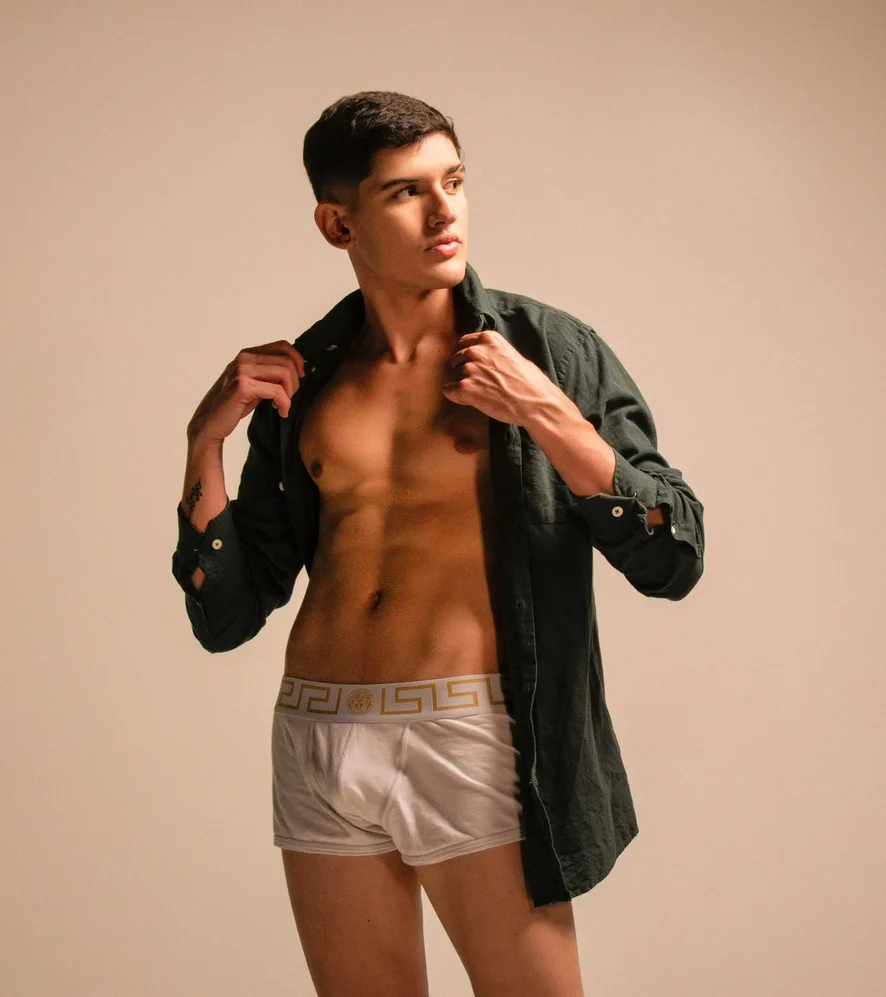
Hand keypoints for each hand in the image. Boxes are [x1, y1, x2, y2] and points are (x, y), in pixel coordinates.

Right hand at [187, 339, 305, 444]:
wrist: (210, 422)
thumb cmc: (234, 405)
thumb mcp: (255, 384)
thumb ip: (269, 373)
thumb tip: (298, 369)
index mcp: (248, 354)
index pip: (283, 346)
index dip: (298, 360)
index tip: (301, 377)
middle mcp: (245, 358)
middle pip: (287, 360)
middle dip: (295, 382)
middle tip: (289, 398)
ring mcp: (243, 370)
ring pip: (285, 373)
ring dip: (290, 393)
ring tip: (283, 406)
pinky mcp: (243, 386)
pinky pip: (277, 391)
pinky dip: (284, 403)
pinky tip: (280, 412)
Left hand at [442, 330, 555, 424]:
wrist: (534, 401)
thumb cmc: (531, 382)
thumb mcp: (515, 356)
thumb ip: (497, 354)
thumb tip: (492, 360)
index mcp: (489, 339)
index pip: (465, 342)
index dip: (466, 355)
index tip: (469, 363)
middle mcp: (476, 351)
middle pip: (457, 359)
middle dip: (462, 370)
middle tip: (475, 382)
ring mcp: (469, 369)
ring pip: (453, 376)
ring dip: (461, 384)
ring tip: (477, 394)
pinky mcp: (465, 388)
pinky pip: (449, 391)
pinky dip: (456, 397)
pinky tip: (469, 401)